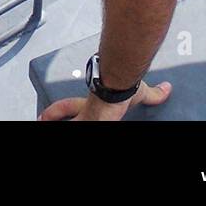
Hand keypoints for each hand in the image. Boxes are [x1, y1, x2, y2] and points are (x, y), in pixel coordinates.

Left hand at [39, 80, 172, 120]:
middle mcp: (86, 110)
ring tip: (43, 123)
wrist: (121, 80)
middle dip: (50, 117)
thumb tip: (166, 88)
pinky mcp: (94, 121)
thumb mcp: (140, 92)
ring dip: (60, 121)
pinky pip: (83, 125)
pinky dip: (68, 121)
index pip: (67, 106)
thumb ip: (153, 93)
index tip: (45, 114)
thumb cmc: (127, 84)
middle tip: (39, 120)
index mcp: (91, 103)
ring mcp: (88, 117)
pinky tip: (50, 122)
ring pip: (72, 123)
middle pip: (61, 113)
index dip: (56, 111)